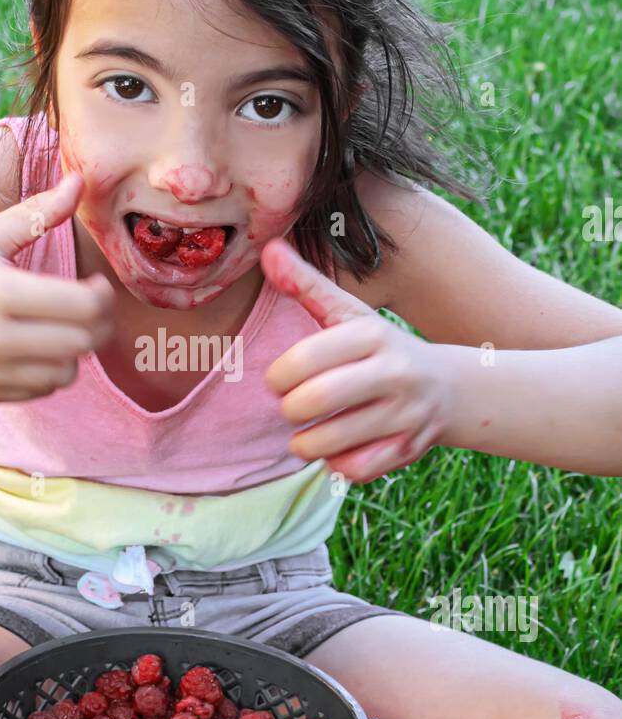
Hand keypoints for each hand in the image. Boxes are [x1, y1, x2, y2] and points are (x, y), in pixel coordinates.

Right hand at [0, 171, 116, 400]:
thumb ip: (37, 213)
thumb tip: (79, 181)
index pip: (83, 306)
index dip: (102, 295)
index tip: (95, 284)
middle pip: (82, 341)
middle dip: (98, 323)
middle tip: (90, 306)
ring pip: (68, 371)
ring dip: (76, 349)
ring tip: (62, 327)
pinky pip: (44, 388)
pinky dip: (52, 370)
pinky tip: (38, 347)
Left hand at [261, 237, 450, 482]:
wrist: (450, 389)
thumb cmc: (380, 349)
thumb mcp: (349, 314)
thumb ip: (306, 285)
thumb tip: (268, 249)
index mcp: (371, 334)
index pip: (302, 359)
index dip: (278, 377)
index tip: (279, 381)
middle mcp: (394, 372)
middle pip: (312, 402)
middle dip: (289, 411)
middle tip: (291, 408)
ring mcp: (404, 413)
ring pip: (327, 442)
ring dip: (304, 443)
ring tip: (306, 433)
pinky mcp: (408, 450)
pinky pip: (352, 469)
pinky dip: (335, 465)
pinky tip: (337, 449)